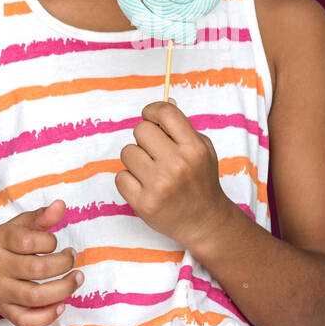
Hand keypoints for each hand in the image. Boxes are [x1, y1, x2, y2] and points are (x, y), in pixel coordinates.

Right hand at [0, 199, 81, 325]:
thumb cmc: (5, 248)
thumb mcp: (18, 227)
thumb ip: (41, 217)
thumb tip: (61, 205)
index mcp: (0, 241)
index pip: (30, 241)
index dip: (52, 242)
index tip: (55, 244)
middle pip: (38, 269)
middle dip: (65, 264)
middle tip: (71, 259)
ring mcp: (0, 291)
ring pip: (36, 297)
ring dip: (64, 289)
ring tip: (76, 279)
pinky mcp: (5, 311)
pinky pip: (27, 320)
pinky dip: (48, 316)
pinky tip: (61, 305)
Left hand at [116, 101, 234, 249]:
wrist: (204, 221)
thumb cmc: (200, 182)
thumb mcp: (202, 151)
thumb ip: (181, 129)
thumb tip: (161, 104)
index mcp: (194, 148)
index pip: (165, 113)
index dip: (151, 111)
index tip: (149, 118)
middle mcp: (177, 164)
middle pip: (141, 130)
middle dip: (144, 138)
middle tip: (153, 152)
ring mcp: (159, 185)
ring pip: (127, 152)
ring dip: (135, 160)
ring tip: (150, 172)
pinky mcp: (143, 202)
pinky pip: (120, 177)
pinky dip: (128, 180)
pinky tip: (144, 187)